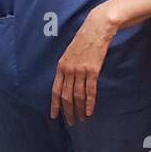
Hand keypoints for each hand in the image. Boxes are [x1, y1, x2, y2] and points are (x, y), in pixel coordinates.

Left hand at [52, 9, 118, 125]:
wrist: (96, 29)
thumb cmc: (84, 40)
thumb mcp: (69, 53)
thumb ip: (67, 67)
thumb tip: (66, 81)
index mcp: (61, 66)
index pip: (55, 90)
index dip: (55, 105)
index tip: (55, 116)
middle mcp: (68, 70)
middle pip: (65, 96)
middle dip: (68, 111)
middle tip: (71, 122)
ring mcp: (80, 70)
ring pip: (78, 96)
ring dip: (79, 110)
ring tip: (82, 119)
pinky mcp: (93, 70)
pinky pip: (90, 91)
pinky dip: (90, 103)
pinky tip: (90, 112)